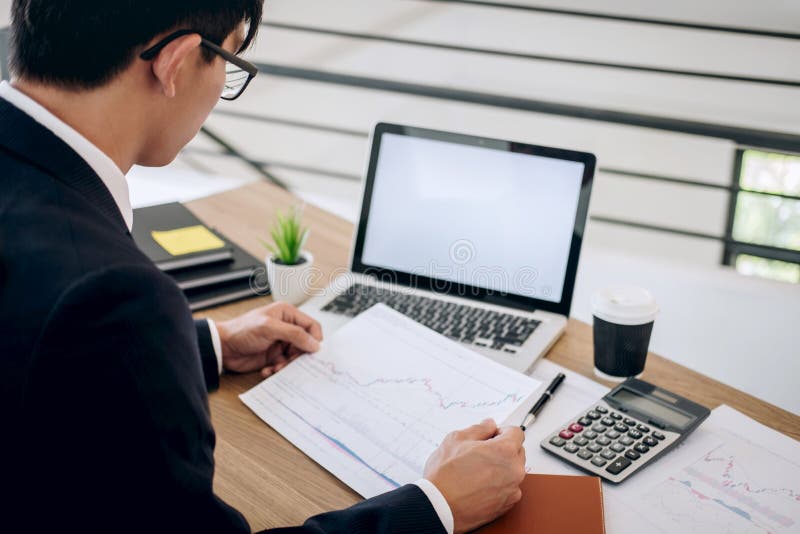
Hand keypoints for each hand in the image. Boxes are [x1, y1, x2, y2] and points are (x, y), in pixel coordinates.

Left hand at [216, 302, 322, 376]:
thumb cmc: (242, 330)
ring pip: (296, 357)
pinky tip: (268, 370)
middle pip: (305, 344)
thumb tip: (315, 344)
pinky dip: (278, 370)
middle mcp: (286, 328)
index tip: (312, 353)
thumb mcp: (270, 328)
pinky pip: (284, 365)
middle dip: (300, 356)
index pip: (311, 326)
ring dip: (288, 365)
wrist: (222, 347)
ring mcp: (280, 343)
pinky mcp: (273, 356)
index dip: (314, 340)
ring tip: (276, 367)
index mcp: (287, 314)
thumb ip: (295, 334)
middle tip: (292, 363)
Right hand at [423, 419, 525, 533]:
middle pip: (517, 451)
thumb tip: (489, 425)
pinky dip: (499, 485)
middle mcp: (514, 470)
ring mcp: (512, 490)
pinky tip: (480, 486)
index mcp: (505, 450)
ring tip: (478, 471)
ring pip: (513, 471)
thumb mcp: (456, 439)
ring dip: (501, 468)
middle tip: (481, 453)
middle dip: (503, 449)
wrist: (439, 507)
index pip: (516, 433)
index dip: (501, 431)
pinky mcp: (507, 505)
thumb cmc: (445, 475)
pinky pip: (509, 489)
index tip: (490, 436)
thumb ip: (478, 429)